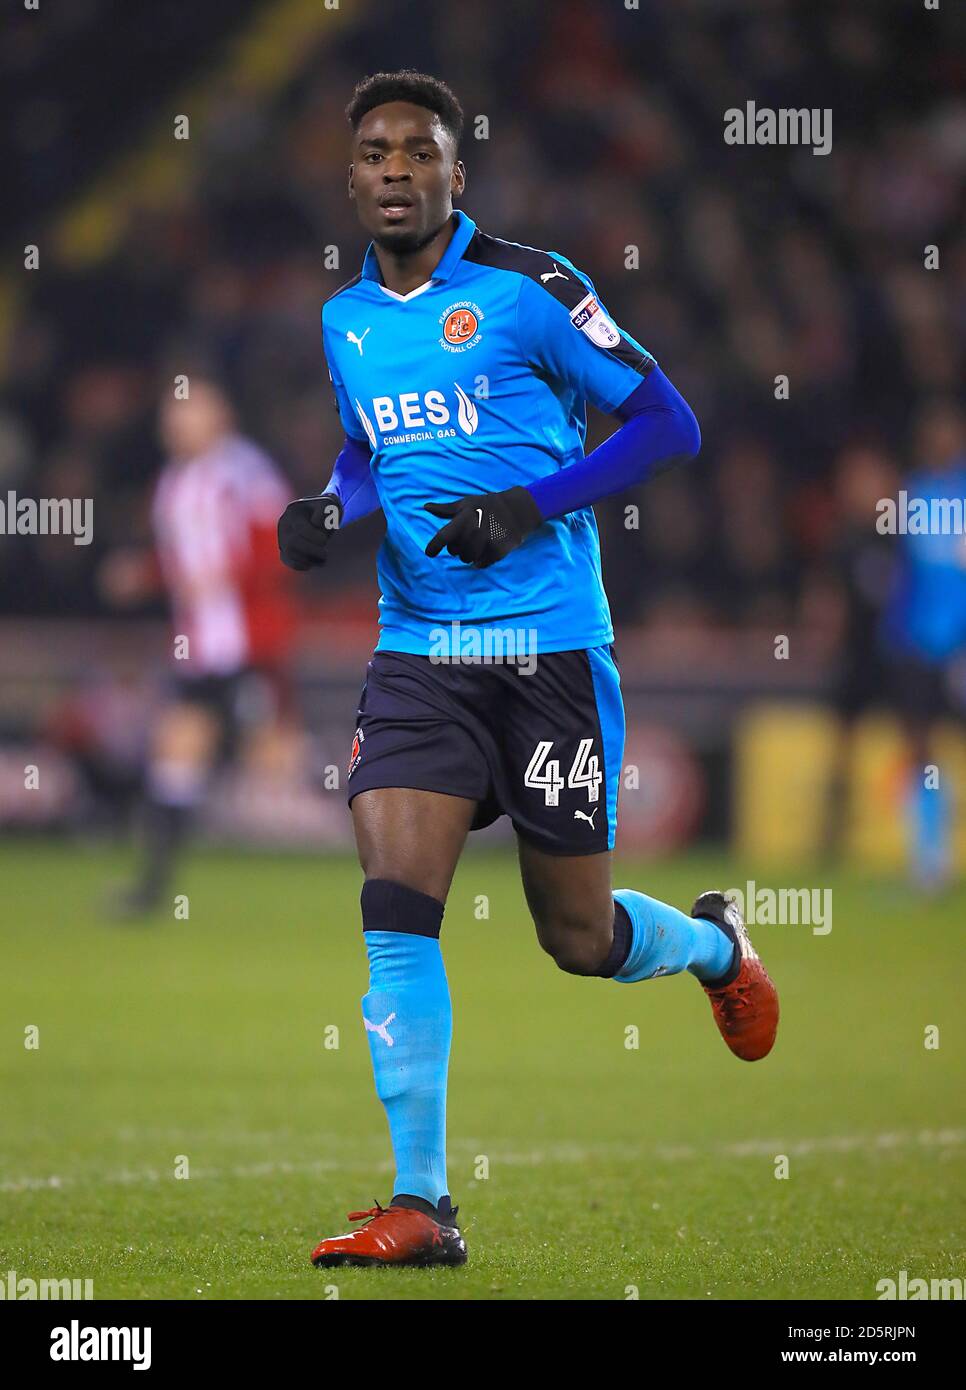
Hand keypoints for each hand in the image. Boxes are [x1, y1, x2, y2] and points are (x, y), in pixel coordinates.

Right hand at [277, 494, 342, 569]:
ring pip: (288, 552)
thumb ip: (325, 512)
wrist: (320, 515)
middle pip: (292, 543)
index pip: (301, 529)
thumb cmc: (327, 511)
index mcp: (294, 510)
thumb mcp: (330, 505)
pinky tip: (312, 564)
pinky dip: (300, 565)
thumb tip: (315, 525)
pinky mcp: (283, 548)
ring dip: (308, 559)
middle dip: (311, 551)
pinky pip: (286, 560)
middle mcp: (284, 523)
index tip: (325, 539)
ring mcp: (282, 536)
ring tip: (322, 560)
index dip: (316, 538)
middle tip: (325, 554)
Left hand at [423, 486, 542, 568]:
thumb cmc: (487, 506)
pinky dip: (479, 561)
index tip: (429, 553)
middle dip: (457, 548)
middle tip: (466, 539)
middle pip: (454, 551)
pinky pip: (480, 564)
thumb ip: (446, 510)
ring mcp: (487, 542)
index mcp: (464, 518)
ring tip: (476, 544)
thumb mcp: (466, 504)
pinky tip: (484, 550)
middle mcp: (474, 531)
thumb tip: (426, 507)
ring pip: (466, 559)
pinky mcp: (497, 551)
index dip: (434, 547)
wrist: (516, 511)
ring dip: (468, 555)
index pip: (443, 537)